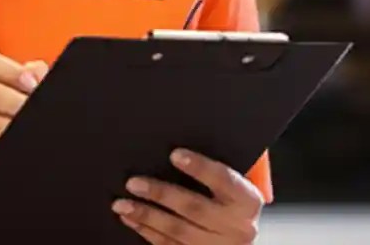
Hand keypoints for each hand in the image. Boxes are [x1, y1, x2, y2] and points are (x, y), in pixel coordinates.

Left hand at [113, 149, 262, 243]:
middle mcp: (237, 227)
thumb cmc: (229, 199)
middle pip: (195, 207)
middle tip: (133, 182)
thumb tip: (185, 136)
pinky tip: (130, 219)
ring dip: (146, 215)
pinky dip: (145, 231)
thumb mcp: (233, 181)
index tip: (175, 154)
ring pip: (177, 230)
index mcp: (247, 201)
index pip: (225, 180)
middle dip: (161, 194)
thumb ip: (218, 163)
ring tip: (122, 203)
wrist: (236, 238)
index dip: (200, 167)